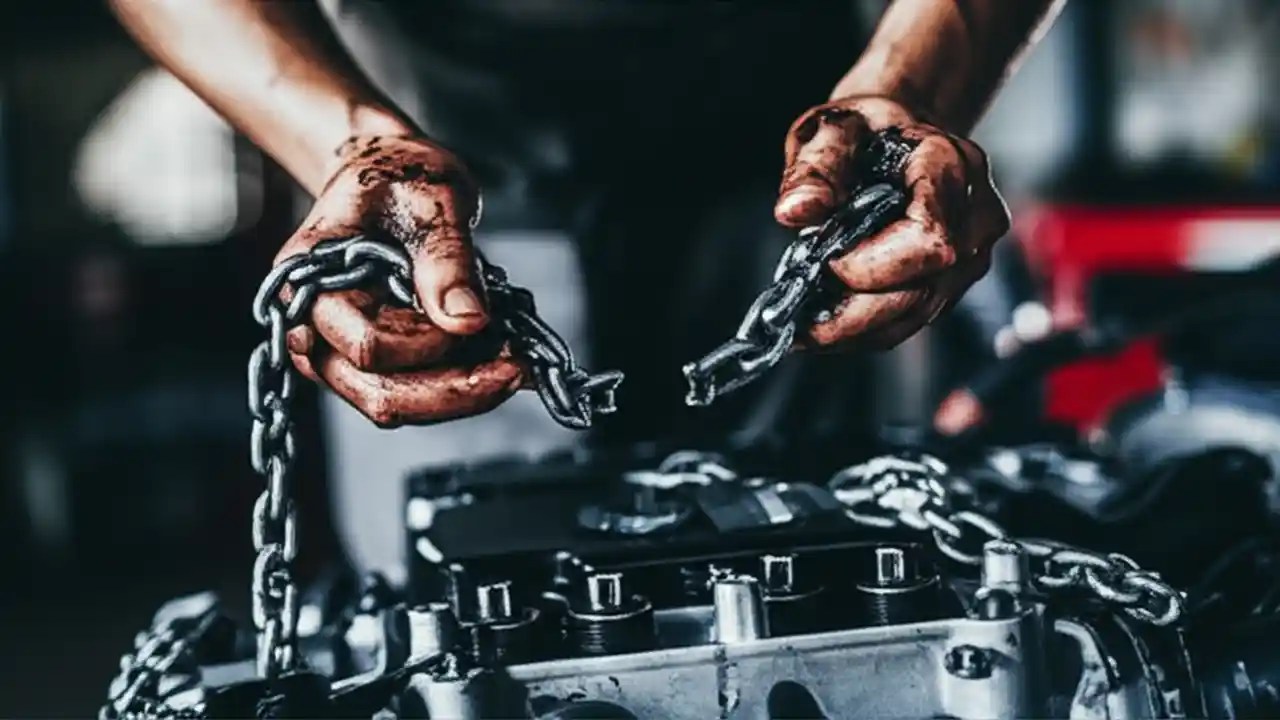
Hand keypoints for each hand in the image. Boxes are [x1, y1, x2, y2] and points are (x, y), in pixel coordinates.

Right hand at [277, 136, 521, 426]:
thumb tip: (467, 320)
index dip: (429, 345)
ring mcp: (334, 351)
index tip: (480, 324)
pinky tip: (498, 365)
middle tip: (518, 369)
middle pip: (379, 394)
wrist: (385, 170)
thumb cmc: (398, 174)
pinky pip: (408, 393)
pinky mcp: (366, 362)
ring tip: (513, 366)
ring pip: (394, 404)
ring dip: (458, 394)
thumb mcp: (432, 198)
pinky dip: (455, 386)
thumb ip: (446, 259)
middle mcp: (310, 327)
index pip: (368, 346)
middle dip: (455, 390)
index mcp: (308, 279)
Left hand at [775, 96, 1009, 349]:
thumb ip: (815, 168)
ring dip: (857, 329)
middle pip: (923, 289)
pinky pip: (914, 318)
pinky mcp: (955, 281)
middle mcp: (974, 216)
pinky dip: (868, 329)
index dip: (872, 263)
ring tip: (805, 329)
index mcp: (952, 165)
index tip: (823, 261)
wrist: (897, 132)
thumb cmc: (866, 130)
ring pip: (917, 313)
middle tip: (797, 318)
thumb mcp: (832, 130)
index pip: (929, 238)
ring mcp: (972, 253)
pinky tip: (828, 325)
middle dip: (855, 313)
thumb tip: (795, 212)